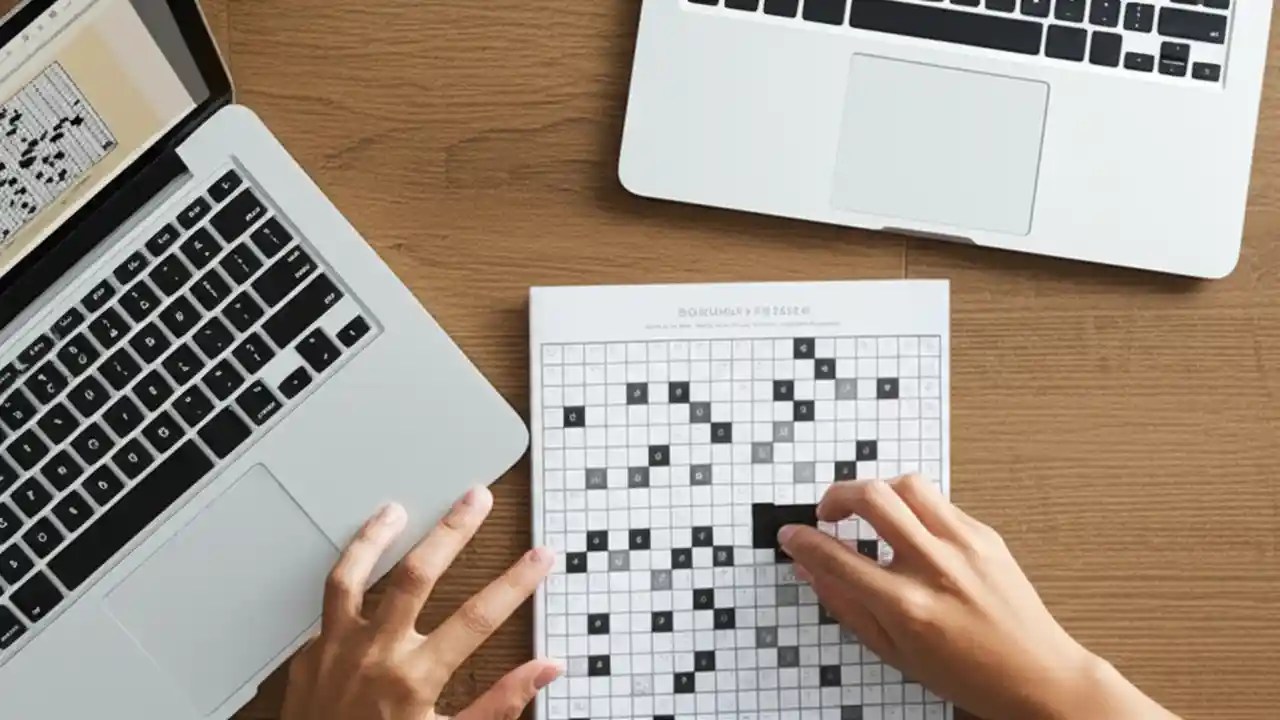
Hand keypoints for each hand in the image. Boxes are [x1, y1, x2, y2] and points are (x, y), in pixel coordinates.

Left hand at [282, 487, 560, 719]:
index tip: (540, 558)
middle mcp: (374, 655)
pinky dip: (346, 575)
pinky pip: (328, 602)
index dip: (515, 583)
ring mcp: (337, 650)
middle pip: (418, 575)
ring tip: (396, 509)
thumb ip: (499, 704)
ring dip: (377, 537)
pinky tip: (359, 560)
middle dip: (453, 530)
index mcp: (414, 679)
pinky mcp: (310, 655)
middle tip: (477, 498)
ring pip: (355, 575)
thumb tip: (544, 670)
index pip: (478, 618)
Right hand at [779, 475, 1178, 719]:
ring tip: (866, 510)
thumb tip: (811, 571)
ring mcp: (965, 545)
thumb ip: (847, 606)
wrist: (1036, 674)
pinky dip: (912, 507)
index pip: (837, 558)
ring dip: (876, 490)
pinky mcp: (985, 534)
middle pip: (872, 498)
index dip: (804, 542)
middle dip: (836, 496)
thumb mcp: (894, 653)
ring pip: (907, 485)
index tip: (791, 535)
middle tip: (828, 512)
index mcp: (907, 606)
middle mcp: (936, 567)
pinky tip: (908, 529)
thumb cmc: (967, 674)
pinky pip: (937, 502)